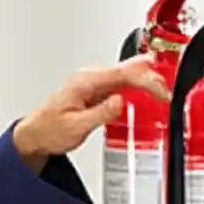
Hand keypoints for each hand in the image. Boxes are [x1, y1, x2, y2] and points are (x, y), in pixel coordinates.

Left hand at [13, 53, 170, 163]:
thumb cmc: (48, 130)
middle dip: (153, 76)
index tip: (162, 92)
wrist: (34, 135)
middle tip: (169, 92)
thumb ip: (100, 113)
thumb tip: (121, 102)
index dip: (148, 80)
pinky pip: (122, 83)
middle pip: (129, 67)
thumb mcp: (75, 127)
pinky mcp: (97, 91)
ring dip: (147, 81)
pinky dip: (138, 87)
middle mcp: (90, 77)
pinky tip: (148, 95)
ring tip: (164, 94)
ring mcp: (94, 83)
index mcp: (85, 81)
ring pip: (128, 74)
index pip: (124, 73)